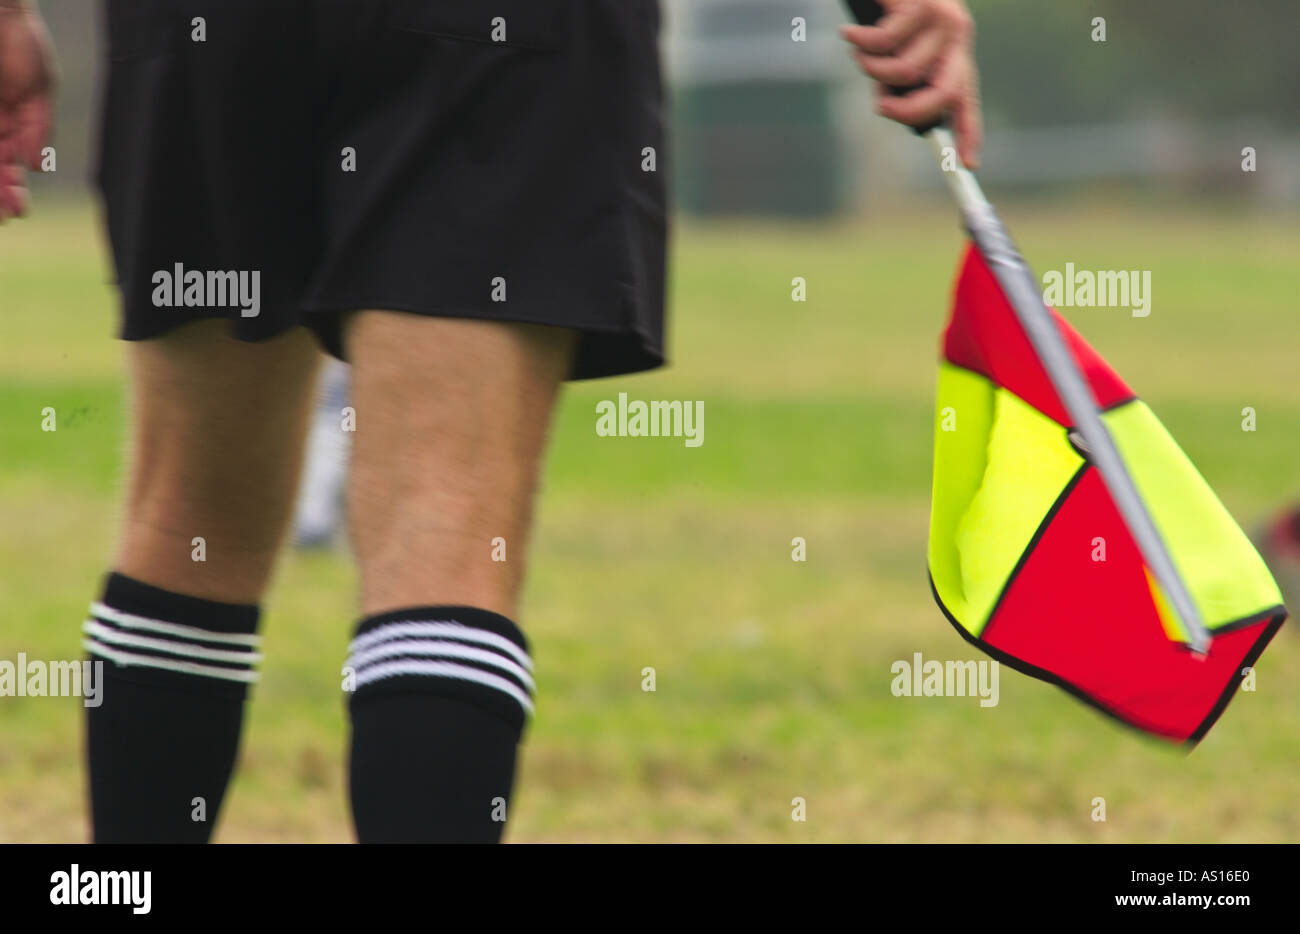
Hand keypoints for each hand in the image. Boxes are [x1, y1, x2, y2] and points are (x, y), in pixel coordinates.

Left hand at [0, 0, 55, 220]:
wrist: (2, 10)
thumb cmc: (21, 41)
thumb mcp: (40, 89)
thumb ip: (39, 129)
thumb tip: (37, 166)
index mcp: (7, 123)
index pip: (6, 165)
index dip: (11, 190)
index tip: (19, 211)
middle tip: (6, 216)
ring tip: (0, 208)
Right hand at [840, 0, 981, 168]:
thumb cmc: (886, 11)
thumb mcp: (896, 51)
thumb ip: (899, 80)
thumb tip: (892, 107)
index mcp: (955, 52)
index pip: (965, 99)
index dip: (969, 133)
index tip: (968, 164)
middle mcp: (957, 37)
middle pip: (943, 94)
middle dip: (909, 111)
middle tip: (881, 107)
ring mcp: (943, 20)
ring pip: (906, 71)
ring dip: (872, 68)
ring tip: (859, 51)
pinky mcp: (922, 3)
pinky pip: (883, 44)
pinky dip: (859, 42)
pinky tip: (849, 33)